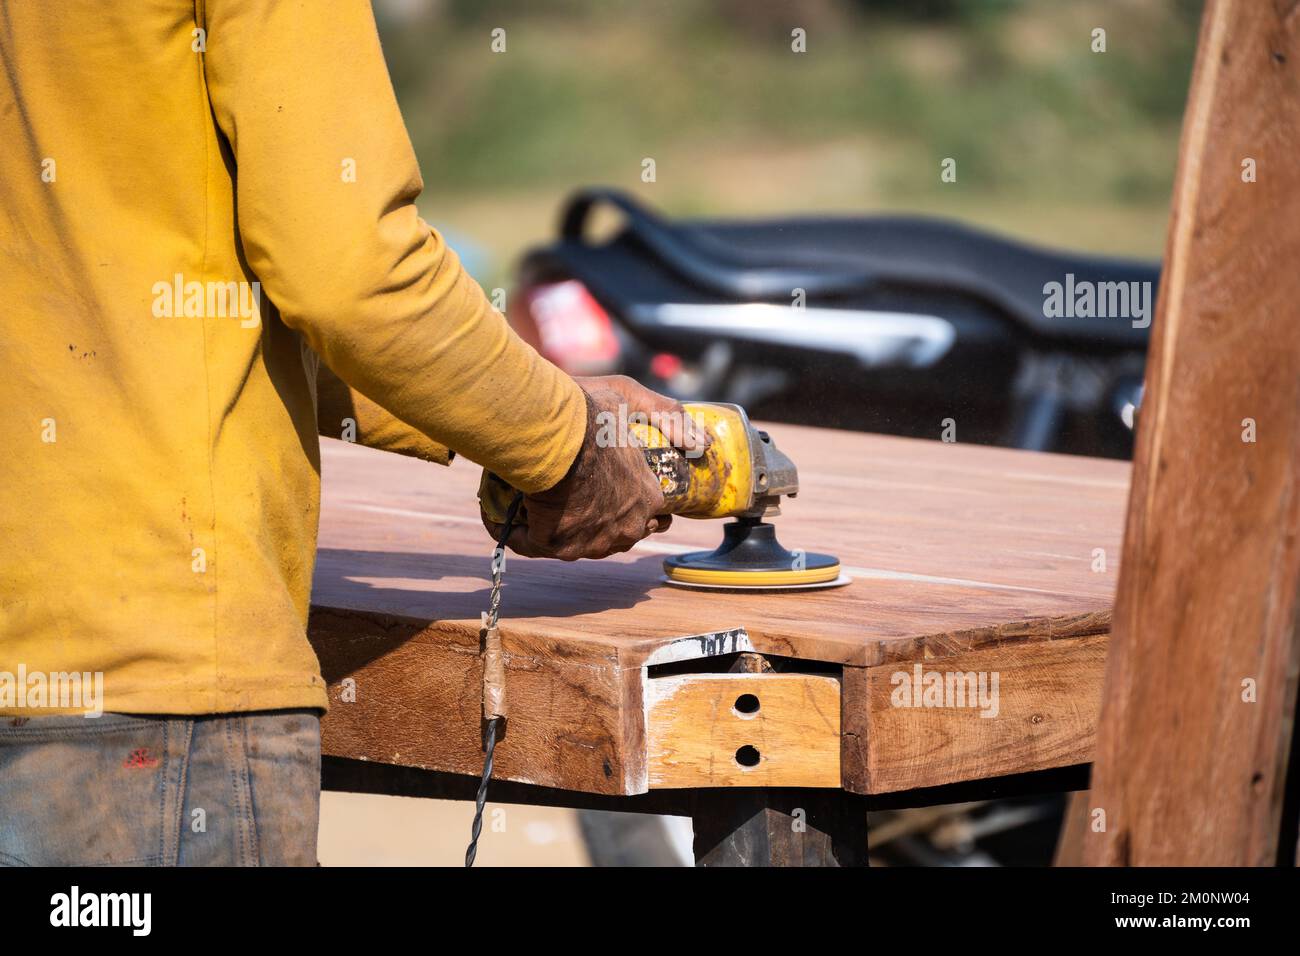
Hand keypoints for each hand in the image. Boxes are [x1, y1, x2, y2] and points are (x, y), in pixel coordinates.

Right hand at [484, 375, 708, 559]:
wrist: (551, 437)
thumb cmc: (589, 416)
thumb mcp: (629, 397)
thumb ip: (666, 414)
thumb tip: (700, 442)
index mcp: (648, 498)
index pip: (656, 516)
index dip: (637, 504)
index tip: (618, 491)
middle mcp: (626, 528)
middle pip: (620, 534)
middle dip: (605, 521)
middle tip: (581, 498)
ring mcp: (593, 542)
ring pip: (581, 543)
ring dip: (570, 530)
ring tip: (550, 506)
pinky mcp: (558, 546)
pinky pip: (540, 545)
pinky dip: (529, 534)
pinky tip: (520, 517)